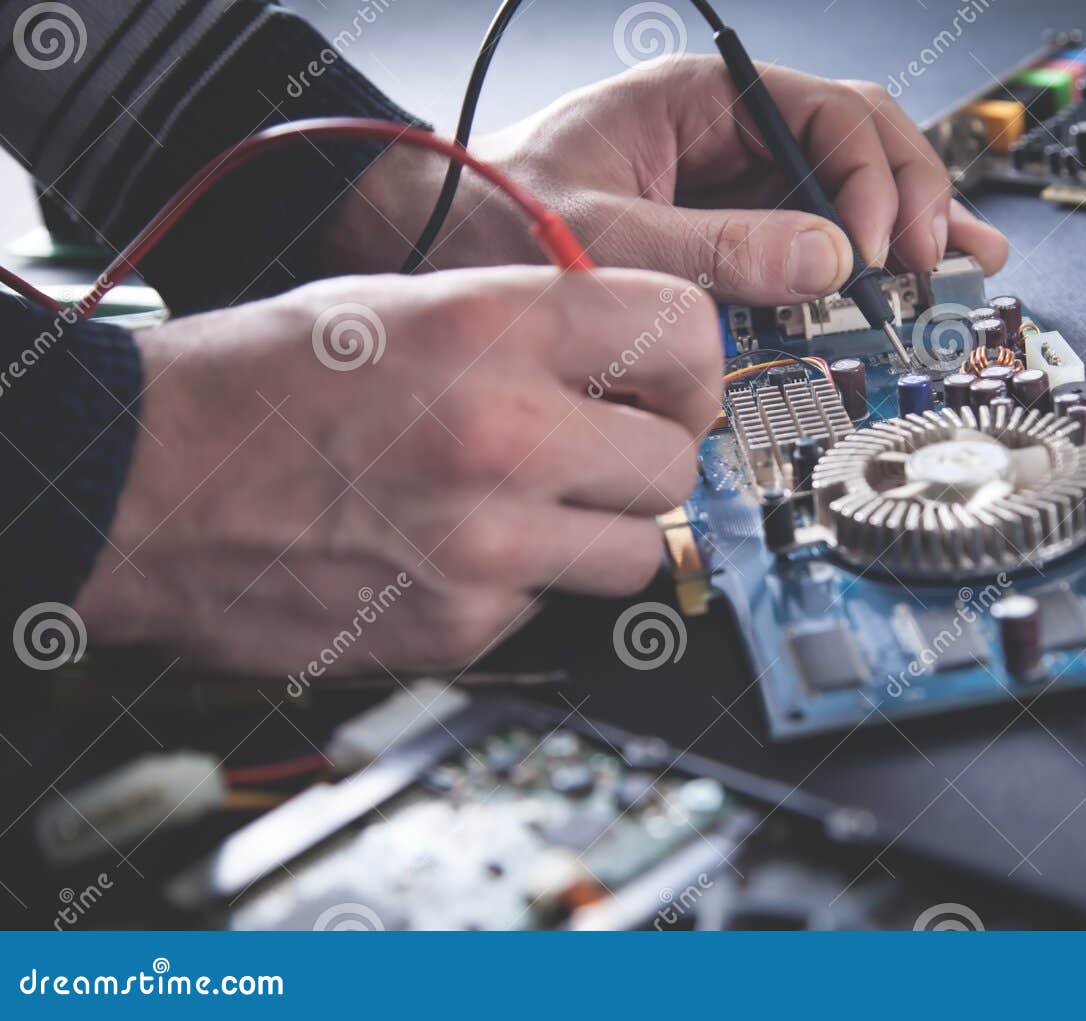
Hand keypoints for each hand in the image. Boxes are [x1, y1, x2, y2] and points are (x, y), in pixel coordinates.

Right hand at [74, 266, 719, 674]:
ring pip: (636, 552)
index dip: (693, 367)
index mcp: (493, 329)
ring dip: (598, 533)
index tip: (677, 388)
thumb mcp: (406, 302)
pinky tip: (452, 551)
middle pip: (676, 464)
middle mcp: (503, 435)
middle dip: (646, 459)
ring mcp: (486, 545)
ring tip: (525, 508)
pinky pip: (553, 608)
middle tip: (599, 453)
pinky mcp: (461, 627)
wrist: (142, 482)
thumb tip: (642, 365)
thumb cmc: (261, 384)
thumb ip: (538, 324)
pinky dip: (521, 586)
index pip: (685, 335)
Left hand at [321, 56, 1007, 301]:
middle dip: (910, 197)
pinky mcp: (725, 243)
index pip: (821, 114)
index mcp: (695, 104)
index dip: (870, 177)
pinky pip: (813, 244)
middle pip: (857, 144)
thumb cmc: (485, 215)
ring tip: (961, 264)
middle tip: (937, 260)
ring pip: (848, 192)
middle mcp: (725, 140)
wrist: (428, 248)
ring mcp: (731, 191)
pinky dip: (865, 265)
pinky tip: (907, 279)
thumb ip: (707, 248)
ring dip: (909, 227)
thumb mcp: (593, 232)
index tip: (876, 248)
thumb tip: (822, 258)